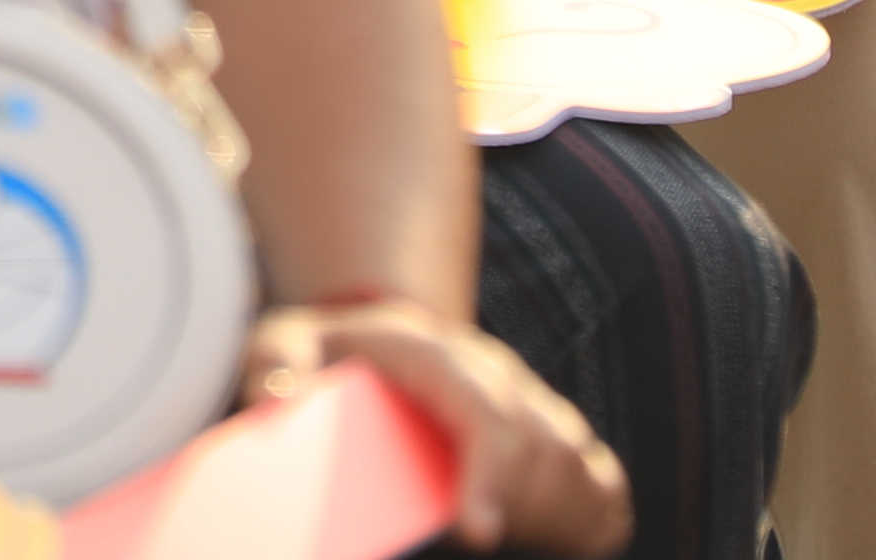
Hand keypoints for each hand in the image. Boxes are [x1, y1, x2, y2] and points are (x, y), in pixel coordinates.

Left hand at [246, 300, 629, 554]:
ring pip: (575, 467)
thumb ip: (273, 363)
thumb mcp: (282, 342)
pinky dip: (591, 516)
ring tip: (500, 540)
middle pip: (541, 450)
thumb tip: (276, 401)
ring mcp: (533, 402)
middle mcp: (496, 371)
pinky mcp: (557, 434)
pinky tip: (556, 542)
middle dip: (519, 510)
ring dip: (552, 517)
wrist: (374, 337)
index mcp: (433, 351)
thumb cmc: (324, 352)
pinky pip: (601, 480)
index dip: (490, 474)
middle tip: (476, 543)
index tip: (477, 535)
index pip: (485, 413)